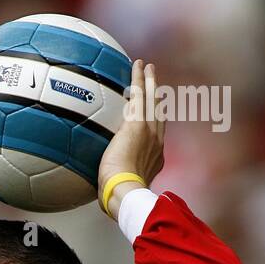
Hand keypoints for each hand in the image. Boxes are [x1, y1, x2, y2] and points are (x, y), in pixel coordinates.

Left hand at [98, 59, 165, 218]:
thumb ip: (118, 187)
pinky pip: (139, 94)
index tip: (153, 121)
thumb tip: (105, 195)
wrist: (126, 193)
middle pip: (159, 114)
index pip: (156, 138)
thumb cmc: (121, 198)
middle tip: (157, 85)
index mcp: (155, 159)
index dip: (155, 127)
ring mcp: (149, 131)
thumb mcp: (123, 192)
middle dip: (158, 98)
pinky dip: (139, 78)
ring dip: (150, 82)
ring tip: (150, 68)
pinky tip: (138, 65)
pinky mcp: (137, 123)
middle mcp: (157, 142)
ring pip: (152, 100)